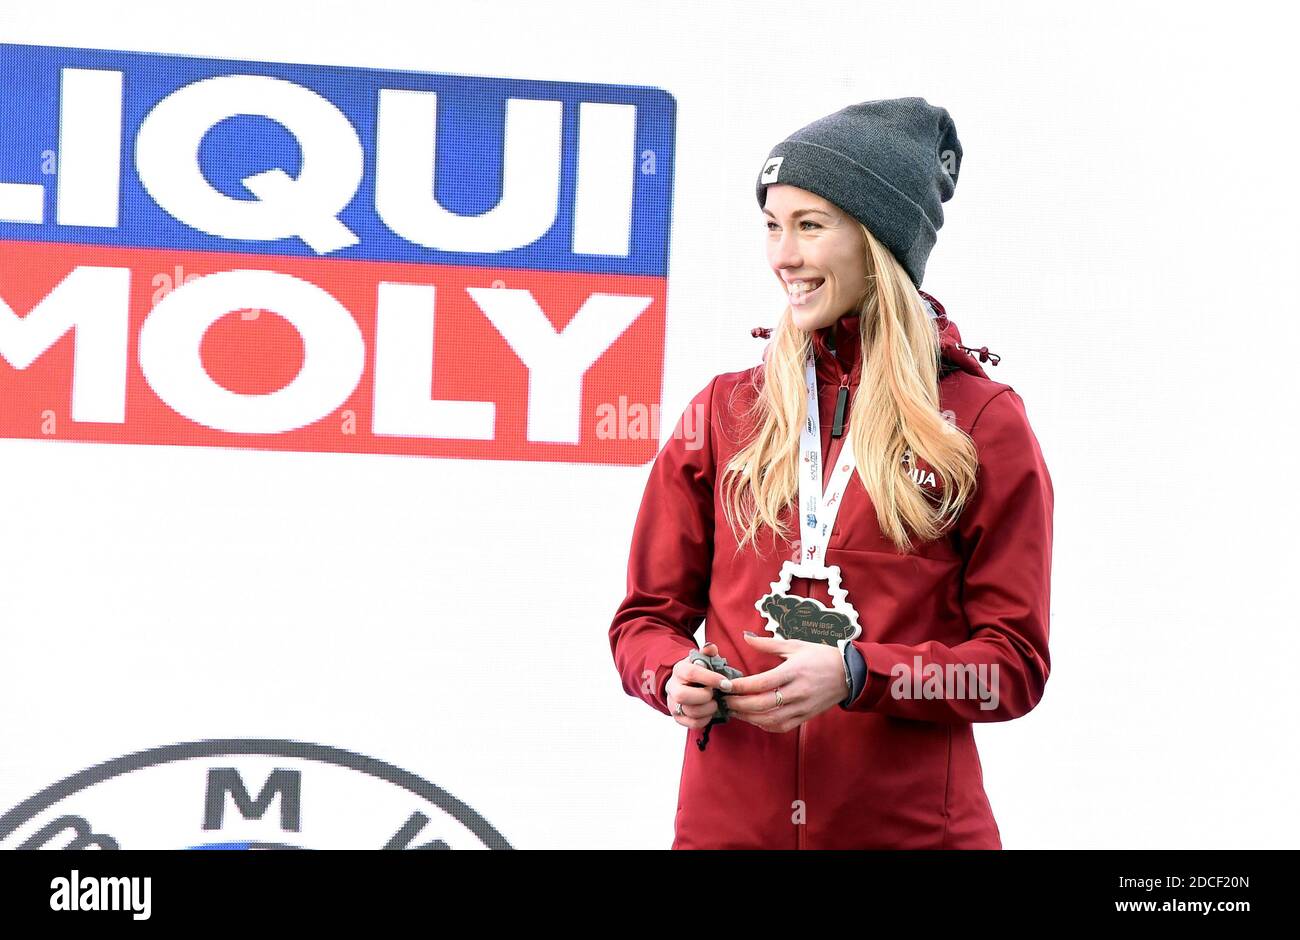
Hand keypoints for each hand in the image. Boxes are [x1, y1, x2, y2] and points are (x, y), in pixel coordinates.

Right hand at [665, 642, 731, 729]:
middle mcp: (673, 687)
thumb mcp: (702, 659)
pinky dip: (705, 719)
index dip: (710, 679)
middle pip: (683, 696)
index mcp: (679, 670)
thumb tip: (711, 647)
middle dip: (705, 696)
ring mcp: (674, 704)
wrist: (684, 684)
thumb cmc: (698, 671)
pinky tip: (709, 711)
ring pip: (690, 711)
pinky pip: (692, 724)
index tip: (726, 683)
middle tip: (715, 694)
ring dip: (708, 709)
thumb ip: (708, 652)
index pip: (692, 673)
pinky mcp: (678, 717)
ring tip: (715, 703)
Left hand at [721, 632, 847, 732]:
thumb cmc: (821, 656)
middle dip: (739, 704)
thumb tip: (745, 637)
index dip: (740, 686)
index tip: (725, 685)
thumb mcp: (795, 645)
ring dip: (749, 717)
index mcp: (794, 671)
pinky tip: (754, 719)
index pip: (762, 683)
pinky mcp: (806, 716)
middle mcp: (798, 691)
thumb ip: (768, 644)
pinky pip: (782, 726)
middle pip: (762, 703)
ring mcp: (802, 706)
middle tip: (725, 700)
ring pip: (770, 719)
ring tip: (735, 710)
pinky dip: (765, 725)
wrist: (849, 673)